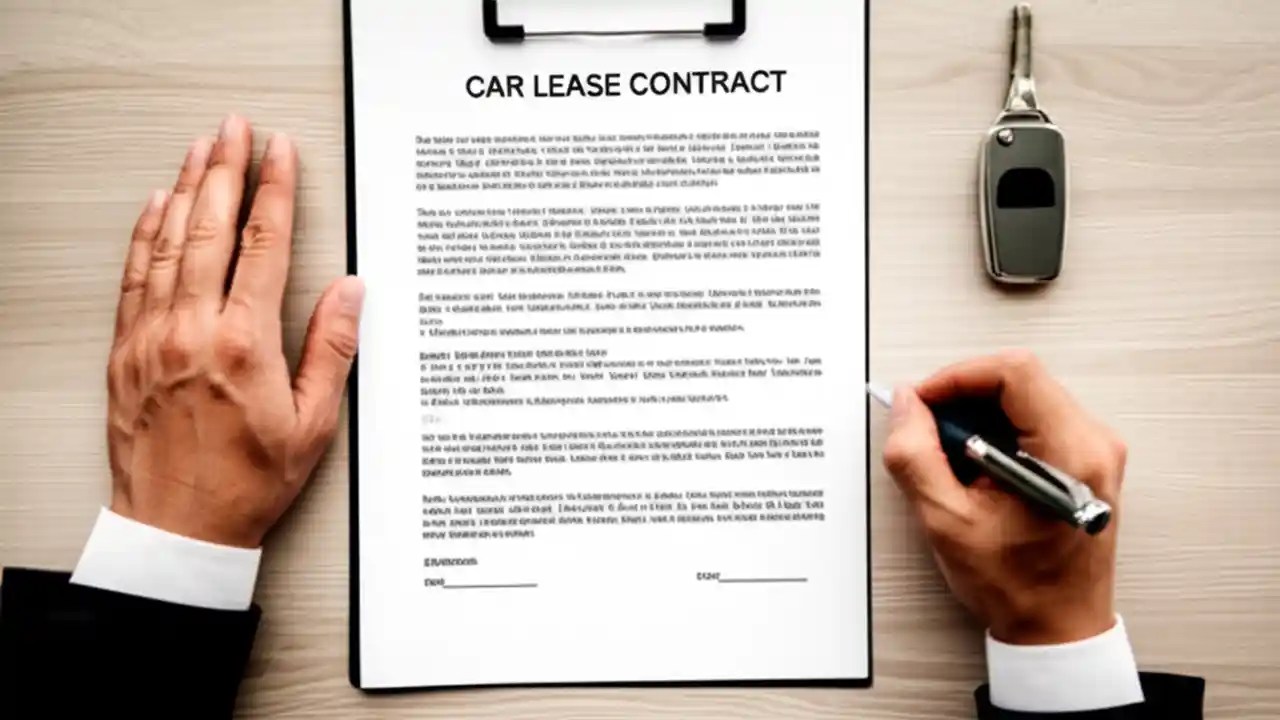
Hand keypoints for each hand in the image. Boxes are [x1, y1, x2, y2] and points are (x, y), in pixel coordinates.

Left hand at [107, 115, 363, 547]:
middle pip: (211, 228)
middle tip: (236, 128)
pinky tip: (156, 207)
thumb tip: (349, 292)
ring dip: (186, 189)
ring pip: (168, 242)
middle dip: (227, 169)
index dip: (275, 189)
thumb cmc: (247, 483)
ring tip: (201, 149)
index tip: (281, 152)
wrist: (177, 529)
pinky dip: (145, 234)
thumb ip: (332, 350)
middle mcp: (193, 330)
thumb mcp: (313, 424)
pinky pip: (134, 276)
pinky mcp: (126, 352)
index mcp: (244, 343)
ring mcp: (152, 337)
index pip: (264, 244)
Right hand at [882, 351, 1125, 645]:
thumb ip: (917, 456)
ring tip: (953, 458)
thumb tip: (908, 406)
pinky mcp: (1086, 457)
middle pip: (1018, 379)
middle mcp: (1093, 444)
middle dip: (963, 397)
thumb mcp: (947, 522)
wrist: (1058, 628)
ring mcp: (1094, 450)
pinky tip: (976, 465)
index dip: (957, 377)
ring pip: (1023, 395)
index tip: (924, 401)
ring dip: (977, 414)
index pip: (1013, 372)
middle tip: (930, 431)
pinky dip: (995, 429)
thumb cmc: (1017, 588)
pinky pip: (1034, 417)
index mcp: (1070, 455)